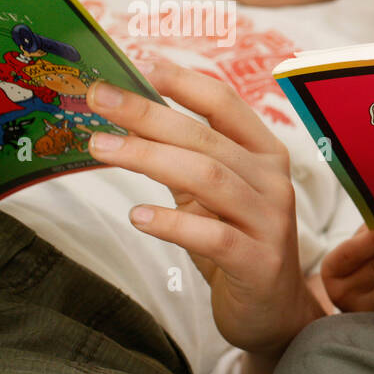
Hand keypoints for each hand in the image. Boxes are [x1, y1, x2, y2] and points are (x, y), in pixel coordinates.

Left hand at [86, 60, 322, 357]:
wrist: (274, 310)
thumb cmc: (237, 244)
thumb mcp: (210, 196)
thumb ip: (181, 158)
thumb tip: (128, 116)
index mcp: (265, 155)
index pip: (227, 105)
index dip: (183, 82)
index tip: (138, 63)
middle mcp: (274, 182)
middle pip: (208, 137)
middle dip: (149, 114)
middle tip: (100, 98)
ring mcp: (271, 222)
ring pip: (209, 178)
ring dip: (150, 158)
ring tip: (102, 148)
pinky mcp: (259, 262)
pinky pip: (214, 237)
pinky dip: (172, 223)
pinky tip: (138, 216)